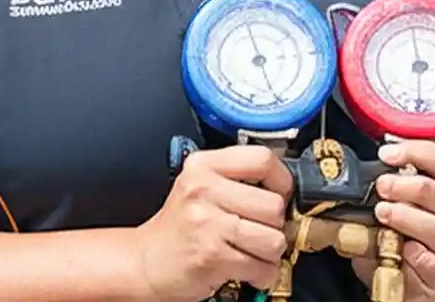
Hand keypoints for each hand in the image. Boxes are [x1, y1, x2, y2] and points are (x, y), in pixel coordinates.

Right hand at [134, 146, 293, 300]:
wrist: (146, 261)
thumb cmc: (178, 228)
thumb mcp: (199, 188)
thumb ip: (237, 179)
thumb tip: (287, 189)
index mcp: (202, 166)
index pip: (261, 159)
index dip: (282, 180)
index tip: (280, 194)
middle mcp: (202, 189)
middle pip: (274, 204)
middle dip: (274, 226)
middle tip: (257, 231)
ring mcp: (206, 222)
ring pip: (274, 239)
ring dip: (269, 254)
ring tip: (250, 251)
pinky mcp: (212, 255)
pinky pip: (262, 267)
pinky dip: (261, 275)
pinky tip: (245, 268)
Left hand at [352, 141, 434, 299]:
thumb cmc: (425, 234)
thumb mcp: (418, 202)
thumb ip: (400, 185)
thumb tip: (366, 173)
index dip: (417, 152)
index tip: (388, 154)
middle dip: (402, 185)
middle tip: (383, 186)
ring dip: (404, 217)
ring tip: (384, 214)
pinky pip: (430, 264)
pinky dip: (413, 256)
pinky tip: (401, 249)